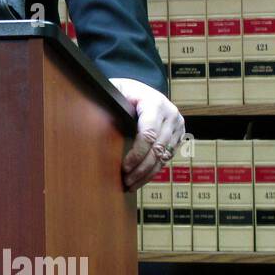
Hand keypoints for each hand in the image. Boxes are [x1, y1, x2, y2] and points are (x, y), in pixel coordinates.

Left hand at [110, 77, 184, 191]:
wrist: (143, 90)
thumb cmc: (125, 92)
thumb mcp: (118, 92)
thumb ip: (112, 105)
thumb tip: (95, 121)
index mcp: (155, 104)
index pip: (148, 135)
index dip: (136, 154)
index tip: (124, 168)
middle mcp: (171, 115)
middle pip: (157, 149)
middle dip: (141, 169)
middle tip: (126, 182)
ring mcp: (177, 126)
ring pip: (164, 156)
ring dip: (147, 173)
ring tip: (131, 184)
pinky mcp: (179, 136)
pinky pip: (167, 157)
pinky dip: (154, 169)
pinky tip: (141, 178)